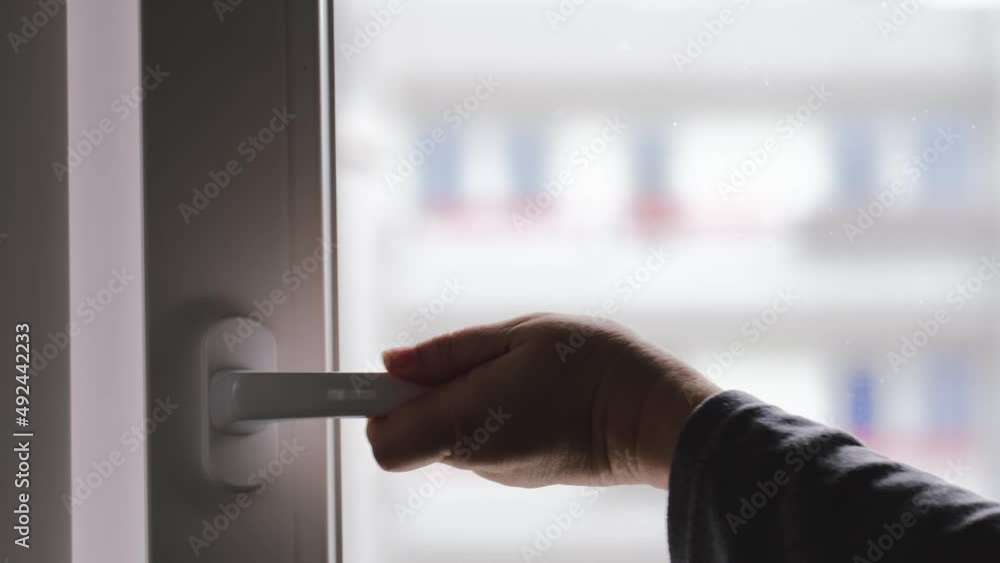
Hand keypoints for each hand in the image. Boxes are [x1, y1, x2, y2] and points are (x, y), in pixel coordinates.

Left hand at [366, 313, 719, 488]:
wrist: (655, 414)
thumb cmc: (593, 366)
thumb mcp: (518, 336)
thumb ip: (448, 354)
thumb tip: (390, 362)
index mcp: (466, 424)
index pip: (382, 438)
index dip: (369, 403)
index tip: (370, 378)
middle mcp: (474, 458)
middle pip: (410, 431)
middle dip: (420, 394)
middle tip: (469, 360)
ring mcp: (497, 472)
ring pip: (445, 433)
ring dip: (458, 400)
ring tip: (512, 371)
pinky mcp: (517, 473)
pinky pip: (478, 440)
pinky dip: (485, 415)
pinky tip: (528, 394)